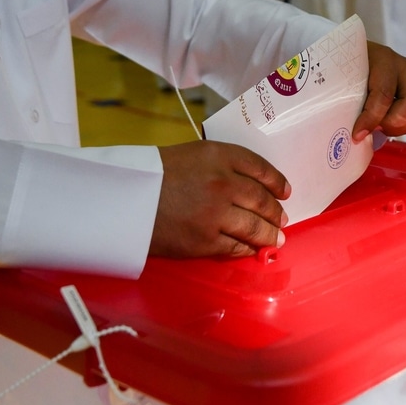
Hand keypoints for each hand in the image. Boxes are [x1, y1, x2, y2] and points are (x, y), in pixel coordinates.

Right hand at [151, 141, 289, 258]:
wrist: (120, 199)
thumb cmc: (149, 174)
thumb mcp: (188, 155)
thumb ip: (218, 165)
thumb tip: (246, 186)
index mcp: (218, 155)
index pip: (260, 167)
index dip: (277, 181)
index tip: (285, 191)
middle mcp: (222, 182)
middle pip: (262, 200)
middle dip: (276, 212)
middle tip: (282, 218)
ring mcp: (216, 214)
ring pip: (255, 227)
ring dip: (269, 234)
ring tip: (276, 238)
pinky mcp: (205, 241)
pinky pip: (236, 247)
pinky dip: (248, 249)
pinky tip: (252, 249)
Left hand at [351, 42, 405, 141]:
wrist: (348, 48)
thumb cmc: (343, 62)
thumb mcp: (340, 74)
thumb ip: (343, 96)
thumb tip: (345, 129)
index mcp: (381, 59)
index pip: (383, 94)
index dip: (371, 118)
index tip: (357, 134)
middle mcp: (400, 66)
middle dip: (393, 123)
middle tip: (374, 129)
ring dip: (401, 127)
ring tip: (380, 128)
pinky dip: (404, 126)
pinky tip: (386, 125)